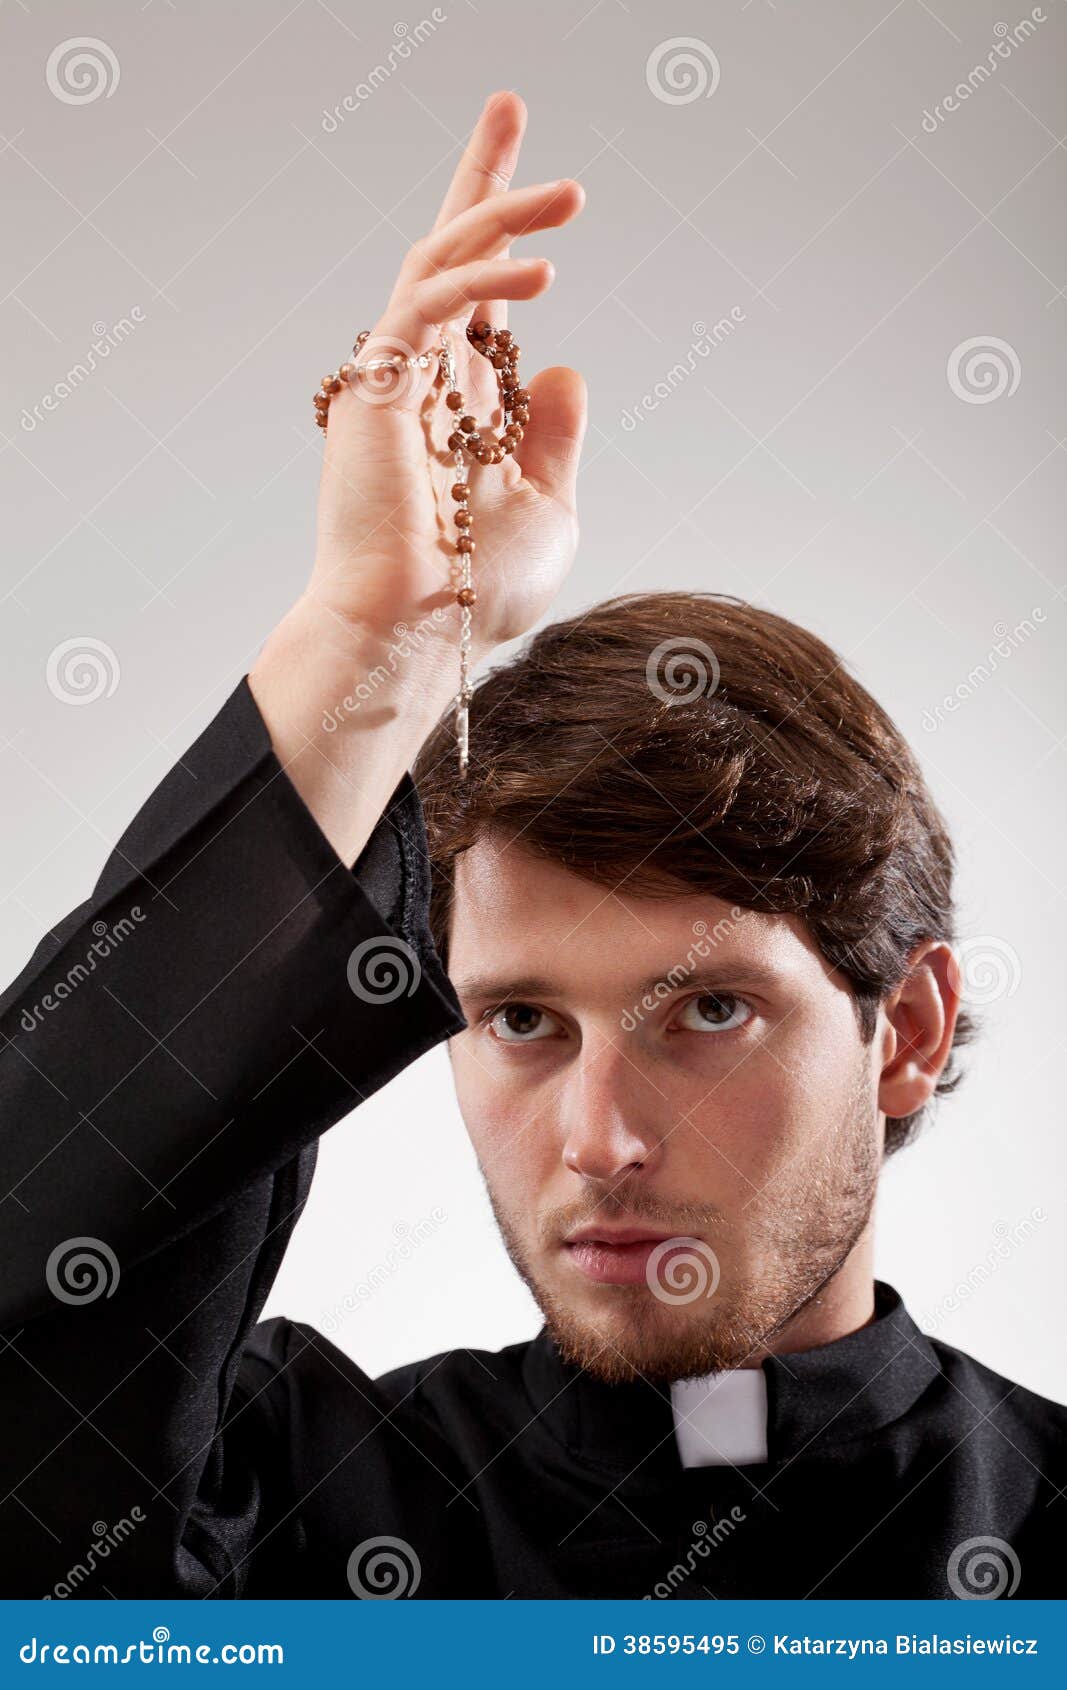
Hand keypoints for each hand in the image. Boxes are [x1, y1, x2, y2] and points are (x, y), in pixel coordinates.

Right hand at [306, 88, 586, 663]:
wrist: (414, 635)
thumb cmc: (471, 594)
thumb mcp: (545, 511)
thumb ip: (554, 438)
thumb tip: (565, 363)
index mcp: (461, 405)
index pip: (484, 300)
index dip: (508, 237)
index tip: (547, 186)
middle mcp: (424, 378)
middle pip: (450, 253)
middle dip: (482, 179)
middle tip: (511, 104)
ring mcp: (394, 376)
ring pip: (441, 262)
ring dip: (500, 215)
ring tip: (571, 193)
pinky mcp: (375, 383)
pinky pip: (429, 306)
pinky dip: (482, 283)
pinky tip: (542, 274)